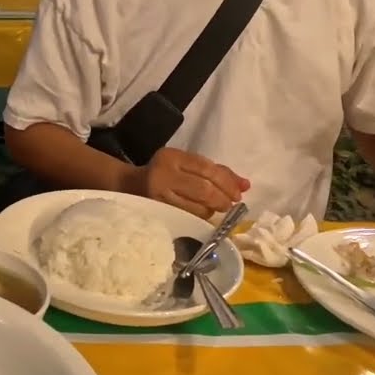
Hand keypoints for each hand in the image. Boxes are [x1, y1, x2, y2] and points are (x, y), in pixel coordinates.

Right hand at [126, 147, 249, 219]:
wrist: (129, 186)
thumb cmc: (164, 173)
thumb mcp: (186, 165)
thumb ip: (216, 172)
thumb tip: (245, 185)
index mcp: (172, 156)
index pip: (206, 168)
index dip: (226, 182)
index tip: (239, 192)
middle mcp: (163, 174)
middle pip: (203, 189)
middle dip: (222, 198)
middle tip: (230, 204)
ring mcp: (158, 195)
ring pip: (196, 207)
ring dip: (213, 210)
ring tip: (217, 208)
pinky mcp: (157, 211)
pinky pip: (187, 217)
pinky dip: (201, 217)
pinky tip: (203, 213)